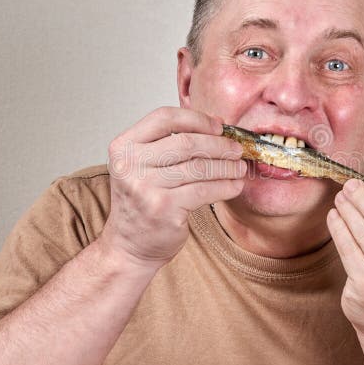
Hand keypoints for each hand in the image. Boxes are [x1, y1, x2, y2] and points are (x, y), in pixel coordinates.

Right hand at [102, 107, 245, 265]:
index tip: (218, 126)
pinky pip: (204, 190)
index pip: (164, 118)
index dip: (197, 119)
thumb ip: (169, 144)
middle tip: (237, 149)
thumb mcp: (144, 166)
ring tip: (239, 168)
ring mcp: (145, 187)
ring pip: (199, 167)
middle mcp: (130, 164)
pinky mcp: (164, 208)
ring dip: (226, 166)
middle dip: (219, 145)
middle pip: (186, 142)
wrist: (129, 246)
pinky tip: (234, 186)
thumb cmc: (142, 203)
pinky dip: (225, 186)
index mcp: (124, 147)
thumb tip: (216, 125)